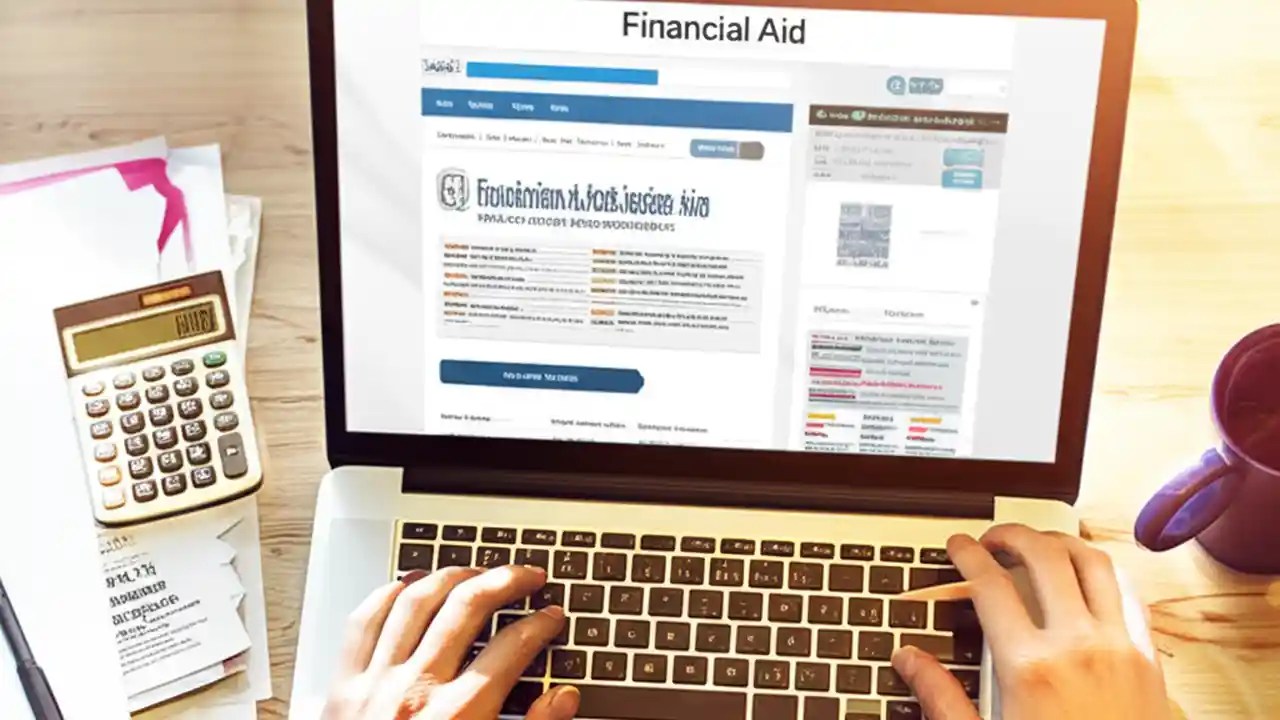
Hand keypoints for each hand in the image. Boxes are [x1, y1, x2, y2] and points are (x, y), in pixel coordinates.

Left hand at [322, 565, 579, 719]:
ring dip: (451, 575)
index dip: (541, 624)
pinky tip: (408, 585)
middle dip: (505, 581)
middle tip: (527, 576)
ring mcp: (375, 682)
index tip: (553, 616)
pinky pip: (364, 621)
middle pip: (467, 607)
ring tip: (476, 570)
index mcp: (459, 716)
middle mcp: (417, 689)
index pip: (513, 647)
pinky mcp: (342, 686)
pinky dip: (387, 594)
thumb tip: (562, 699)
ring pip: (416, 601)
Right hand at [892, 524, 1168, 719]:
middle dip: (1013, 534)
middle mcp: (1076, 645)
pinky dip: (1104, 571)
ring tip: (1039, 545)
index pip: (989, 584)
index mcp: (1029, 667)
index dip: (968, 554)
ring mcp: (1118, 647)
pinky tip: (1087, 575)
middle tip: (994, 539)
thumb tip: (908, 660)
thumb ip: (942, 697)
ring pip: (1092, 562)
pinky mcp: (1147, 658)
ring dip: (1060, 542)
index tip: (959, 546)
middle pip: (1043, 556)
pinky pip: (1129, 593)